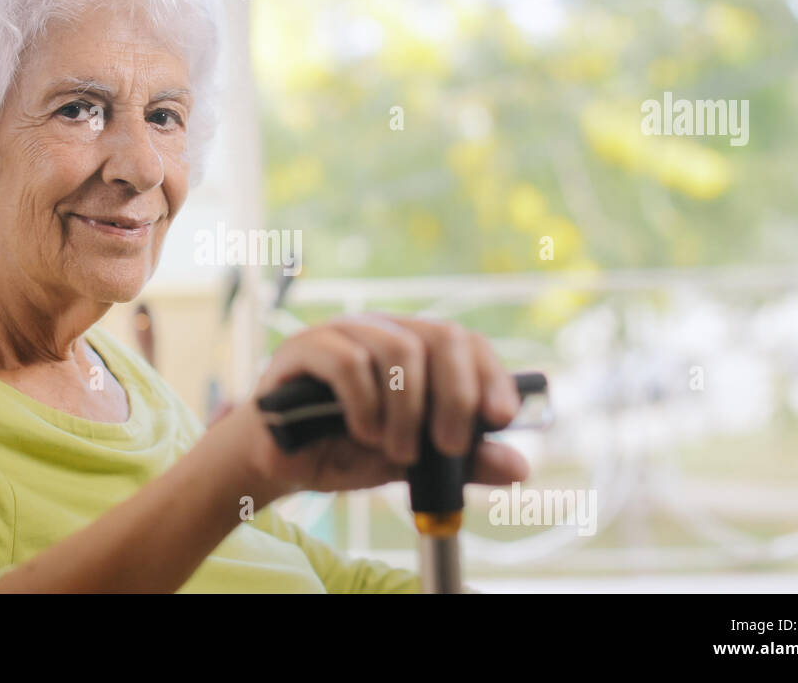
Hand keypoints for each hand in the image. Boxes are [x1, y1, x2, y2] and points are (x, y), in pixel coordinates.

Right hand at [239, 313, 530, 496]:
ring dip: (407, 410)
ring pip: (398, 350)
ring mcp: (344, 333)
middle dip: (454, 396)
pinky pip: (348, 362)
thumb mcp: (412, 461)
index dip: (490, 375)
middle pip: (440, 336)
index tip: (501, 418)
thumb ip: (461, 461)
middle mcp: (384, 331)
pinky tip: (363, 434)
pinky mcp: (305, 347)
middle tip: (447, 446)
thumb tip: (519, 466)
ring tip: (396, 450)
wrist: (279, 460)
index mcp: (415, 349)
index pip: (465, 342)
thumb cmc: (345, 450)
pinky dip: (366, 404)